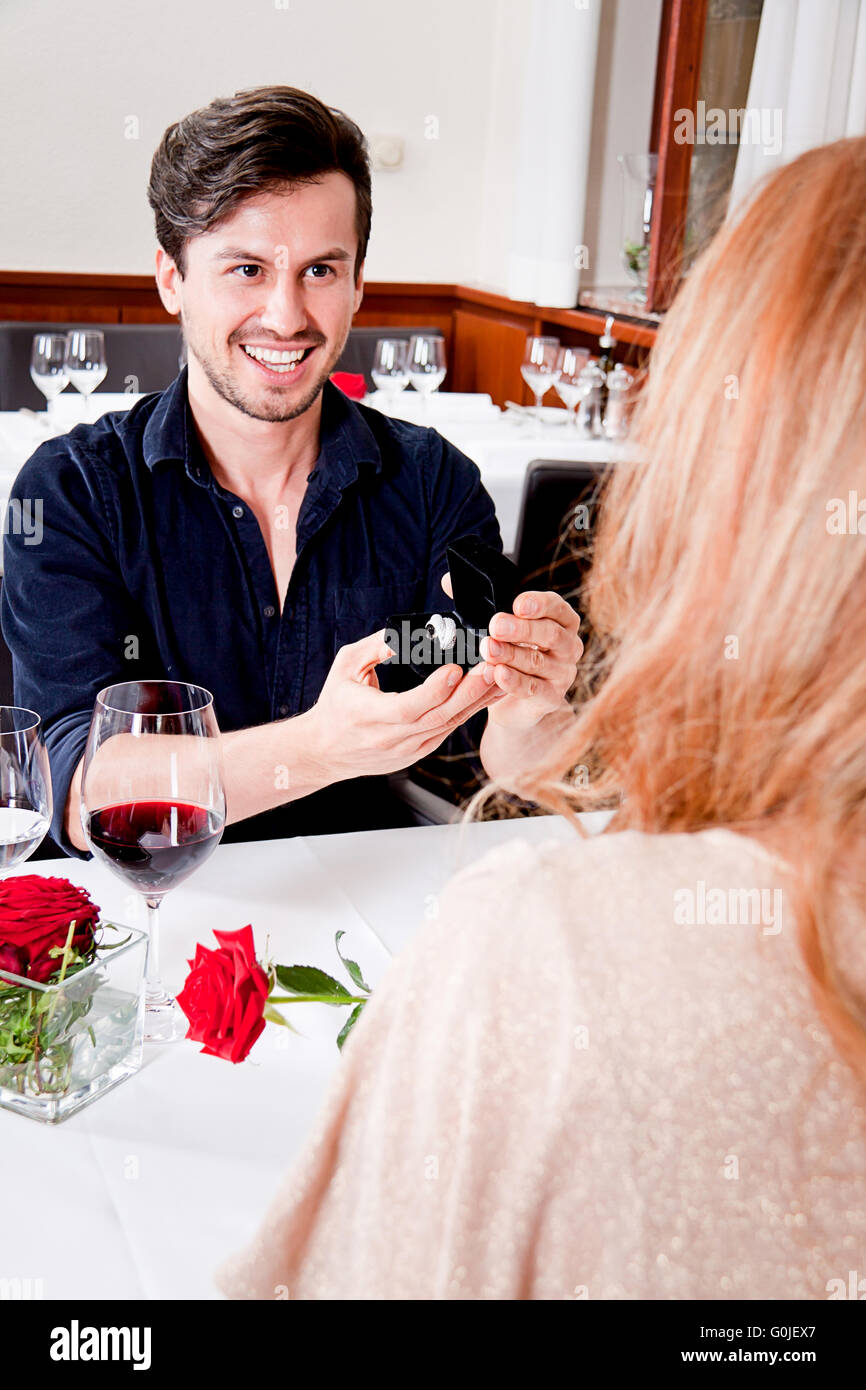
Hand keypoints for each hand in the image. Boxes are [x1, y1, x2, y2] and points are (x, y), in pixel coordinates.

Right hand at [306, 628, 504, 781]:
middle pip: (439, 716)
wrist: (325, 751)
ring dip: (476, 701)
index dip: (436, 689)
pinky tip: (485, 694)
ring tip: (499, 677)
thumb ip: (374, 647)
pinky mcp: (418, 752)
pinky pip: (447, 730)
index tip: (456, 667)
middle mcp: (392, 737)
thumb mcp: (345, 667)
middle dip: (470, 692)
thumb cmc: (335, 705)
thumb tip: (403, 632)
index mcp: (369, 716)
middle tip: (492, 667)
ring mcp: (408, 749)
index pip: (409, 707)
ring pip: (449, 724)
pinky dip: (468, 712)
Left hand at [442, 573, 582, 730]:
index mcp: (560, 622)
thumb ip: (479, 604)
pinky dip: (516, 681)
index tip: (517, 604)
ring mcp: (562, 673)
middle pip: (550, 634)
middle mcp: (567, 646)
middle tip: (496, 625)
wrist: (516, 703)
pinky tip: (499, 674)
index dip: (539, 604)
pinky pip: (535, 689)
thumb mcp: (500, 630)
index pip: (556, 608)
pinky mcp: (552, 698)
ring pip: (538, 661)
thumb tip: (449, 582)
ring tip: (489, 649)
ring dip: (512, 654)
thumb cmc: (512, 657)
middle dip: (522, 629)